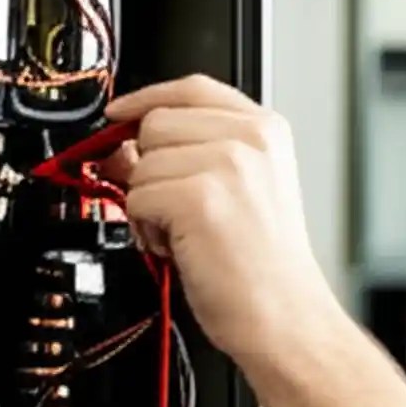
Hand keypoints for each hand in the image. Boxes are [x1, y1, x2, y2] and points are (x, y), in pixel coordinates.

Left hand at [102, 74, 342, 361]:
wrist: (285, 317)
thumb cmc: (265, 268)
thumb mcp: (240, 192)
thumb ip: (189, 155)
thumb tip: (121, 147)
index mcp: (267, 132)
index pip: (191, 89)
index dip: (147, 99)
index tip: (120, 113)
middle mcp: (250, 139)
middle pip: (156, 124)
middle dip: (149, 167)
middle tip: (173, 208)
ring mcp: (226, 164)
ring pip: (140, 163)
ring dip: (147, 204)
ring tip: (185, 234)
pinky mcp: (199, 197)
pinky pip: (136, 197)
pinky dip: (146, 228)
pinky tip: (179, 246)